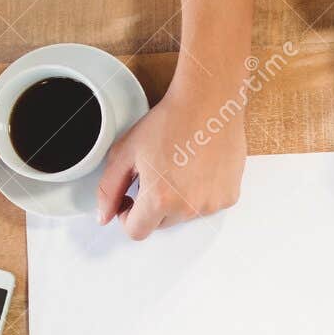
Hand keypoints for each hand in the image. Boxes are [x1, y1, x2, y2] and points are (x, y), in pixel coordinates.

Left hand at [96, 86, 245, 239]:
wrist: (208, 103)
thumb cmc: (170, 121)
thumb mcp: (126, 152)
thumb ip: (108, 189)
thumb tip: (104, 216)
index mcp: (159, 198)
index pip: (136, 231)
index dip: (127, 215)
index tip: (130, 199)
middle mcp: (188, 207)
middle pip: (161, 224)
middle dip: (153, 206)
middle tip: (156, 174)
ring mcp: (212, 204)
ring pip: (184, 215)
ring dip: (177, 200)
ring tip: (179, 167)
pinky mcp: (229, 197)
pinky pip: (207, 206)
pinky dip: (200, 193)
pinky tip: (198, 168)